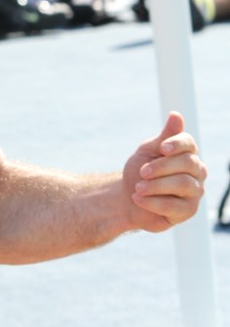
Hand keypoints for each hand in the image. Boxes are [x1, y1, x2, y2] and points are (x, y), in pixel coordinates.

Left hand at [122, 112, 205, 232]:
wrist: (129, 198)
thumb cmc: (141, 171)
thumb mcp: (148, 151)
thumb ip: (164, 136)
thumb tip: (176, 115)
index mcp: (187, 153)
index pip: (189, 144)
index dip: (177, 143)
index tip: (162, 147)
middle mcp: (197, 171)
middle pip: (186, 163)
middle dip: (161, 167)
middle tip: (142, 172)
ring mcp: (195, 192)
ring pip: (183, 184)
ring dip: (156, 185)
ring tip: (138, 188)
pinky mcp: (189, 211)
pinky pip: (174, 206)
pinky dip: (152, 202)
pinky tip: (138, 198)